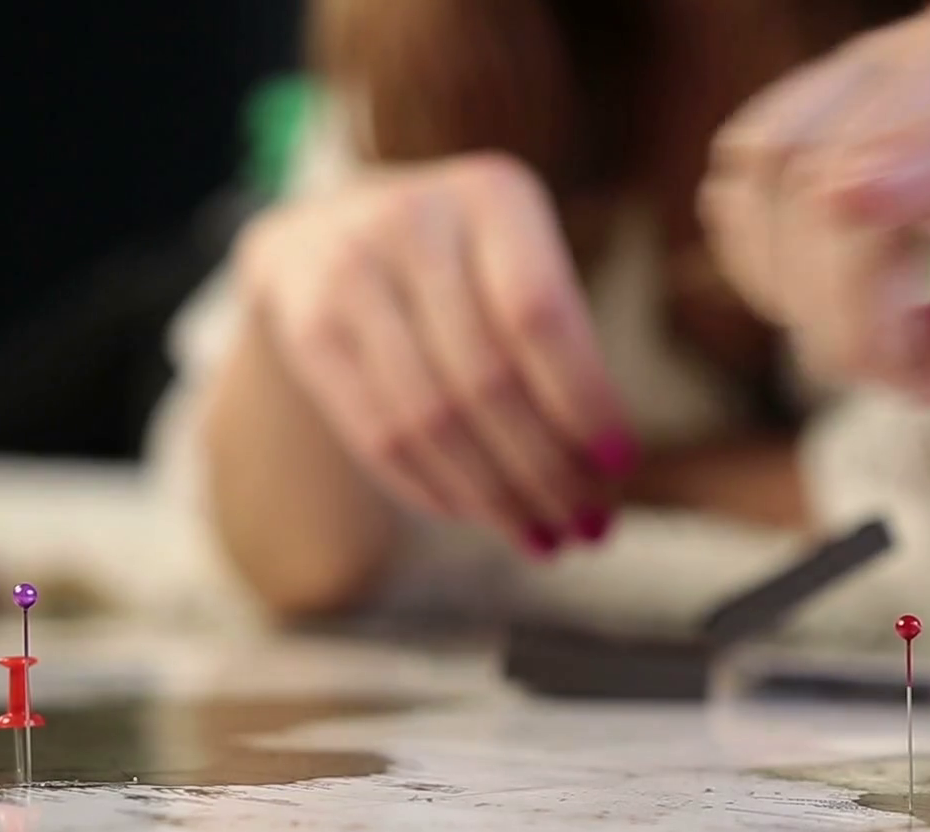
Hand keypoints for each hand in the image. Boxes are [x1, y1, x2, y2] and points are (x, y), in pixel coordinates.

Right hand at [235, 153, 635, 555]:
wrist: (325, 232)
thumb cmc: (466, 264)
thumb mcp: (520, 260)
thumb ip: (564, 342)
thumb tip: (605, 470)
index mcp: (492, 194)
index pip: (539, 316)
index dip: (582, 399)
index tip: (620, 466)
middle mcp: (412, 220)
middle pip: (485, 378)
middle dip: (545, 468)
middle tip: (588, 527)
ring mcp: (349, 272)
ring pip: (429, 419)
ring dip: (494, 497)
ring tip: (542, 537)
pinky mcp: (308, 330)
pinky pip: (379, 435)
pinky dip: (437, 489)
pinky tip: (478, 516)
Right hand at [701, 0, 929, 401]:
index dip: (919, 164)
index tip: (851, 203)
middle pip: (847, 168)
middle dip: (858, 313)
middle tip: (926, 380)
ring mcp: (886, 52)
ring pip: (773, 170)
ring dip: (805, 294)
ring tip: (897, 342)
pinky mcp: (827, 85)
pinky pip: (744, 173)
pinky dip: (768, 257)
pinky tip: (845, 292)